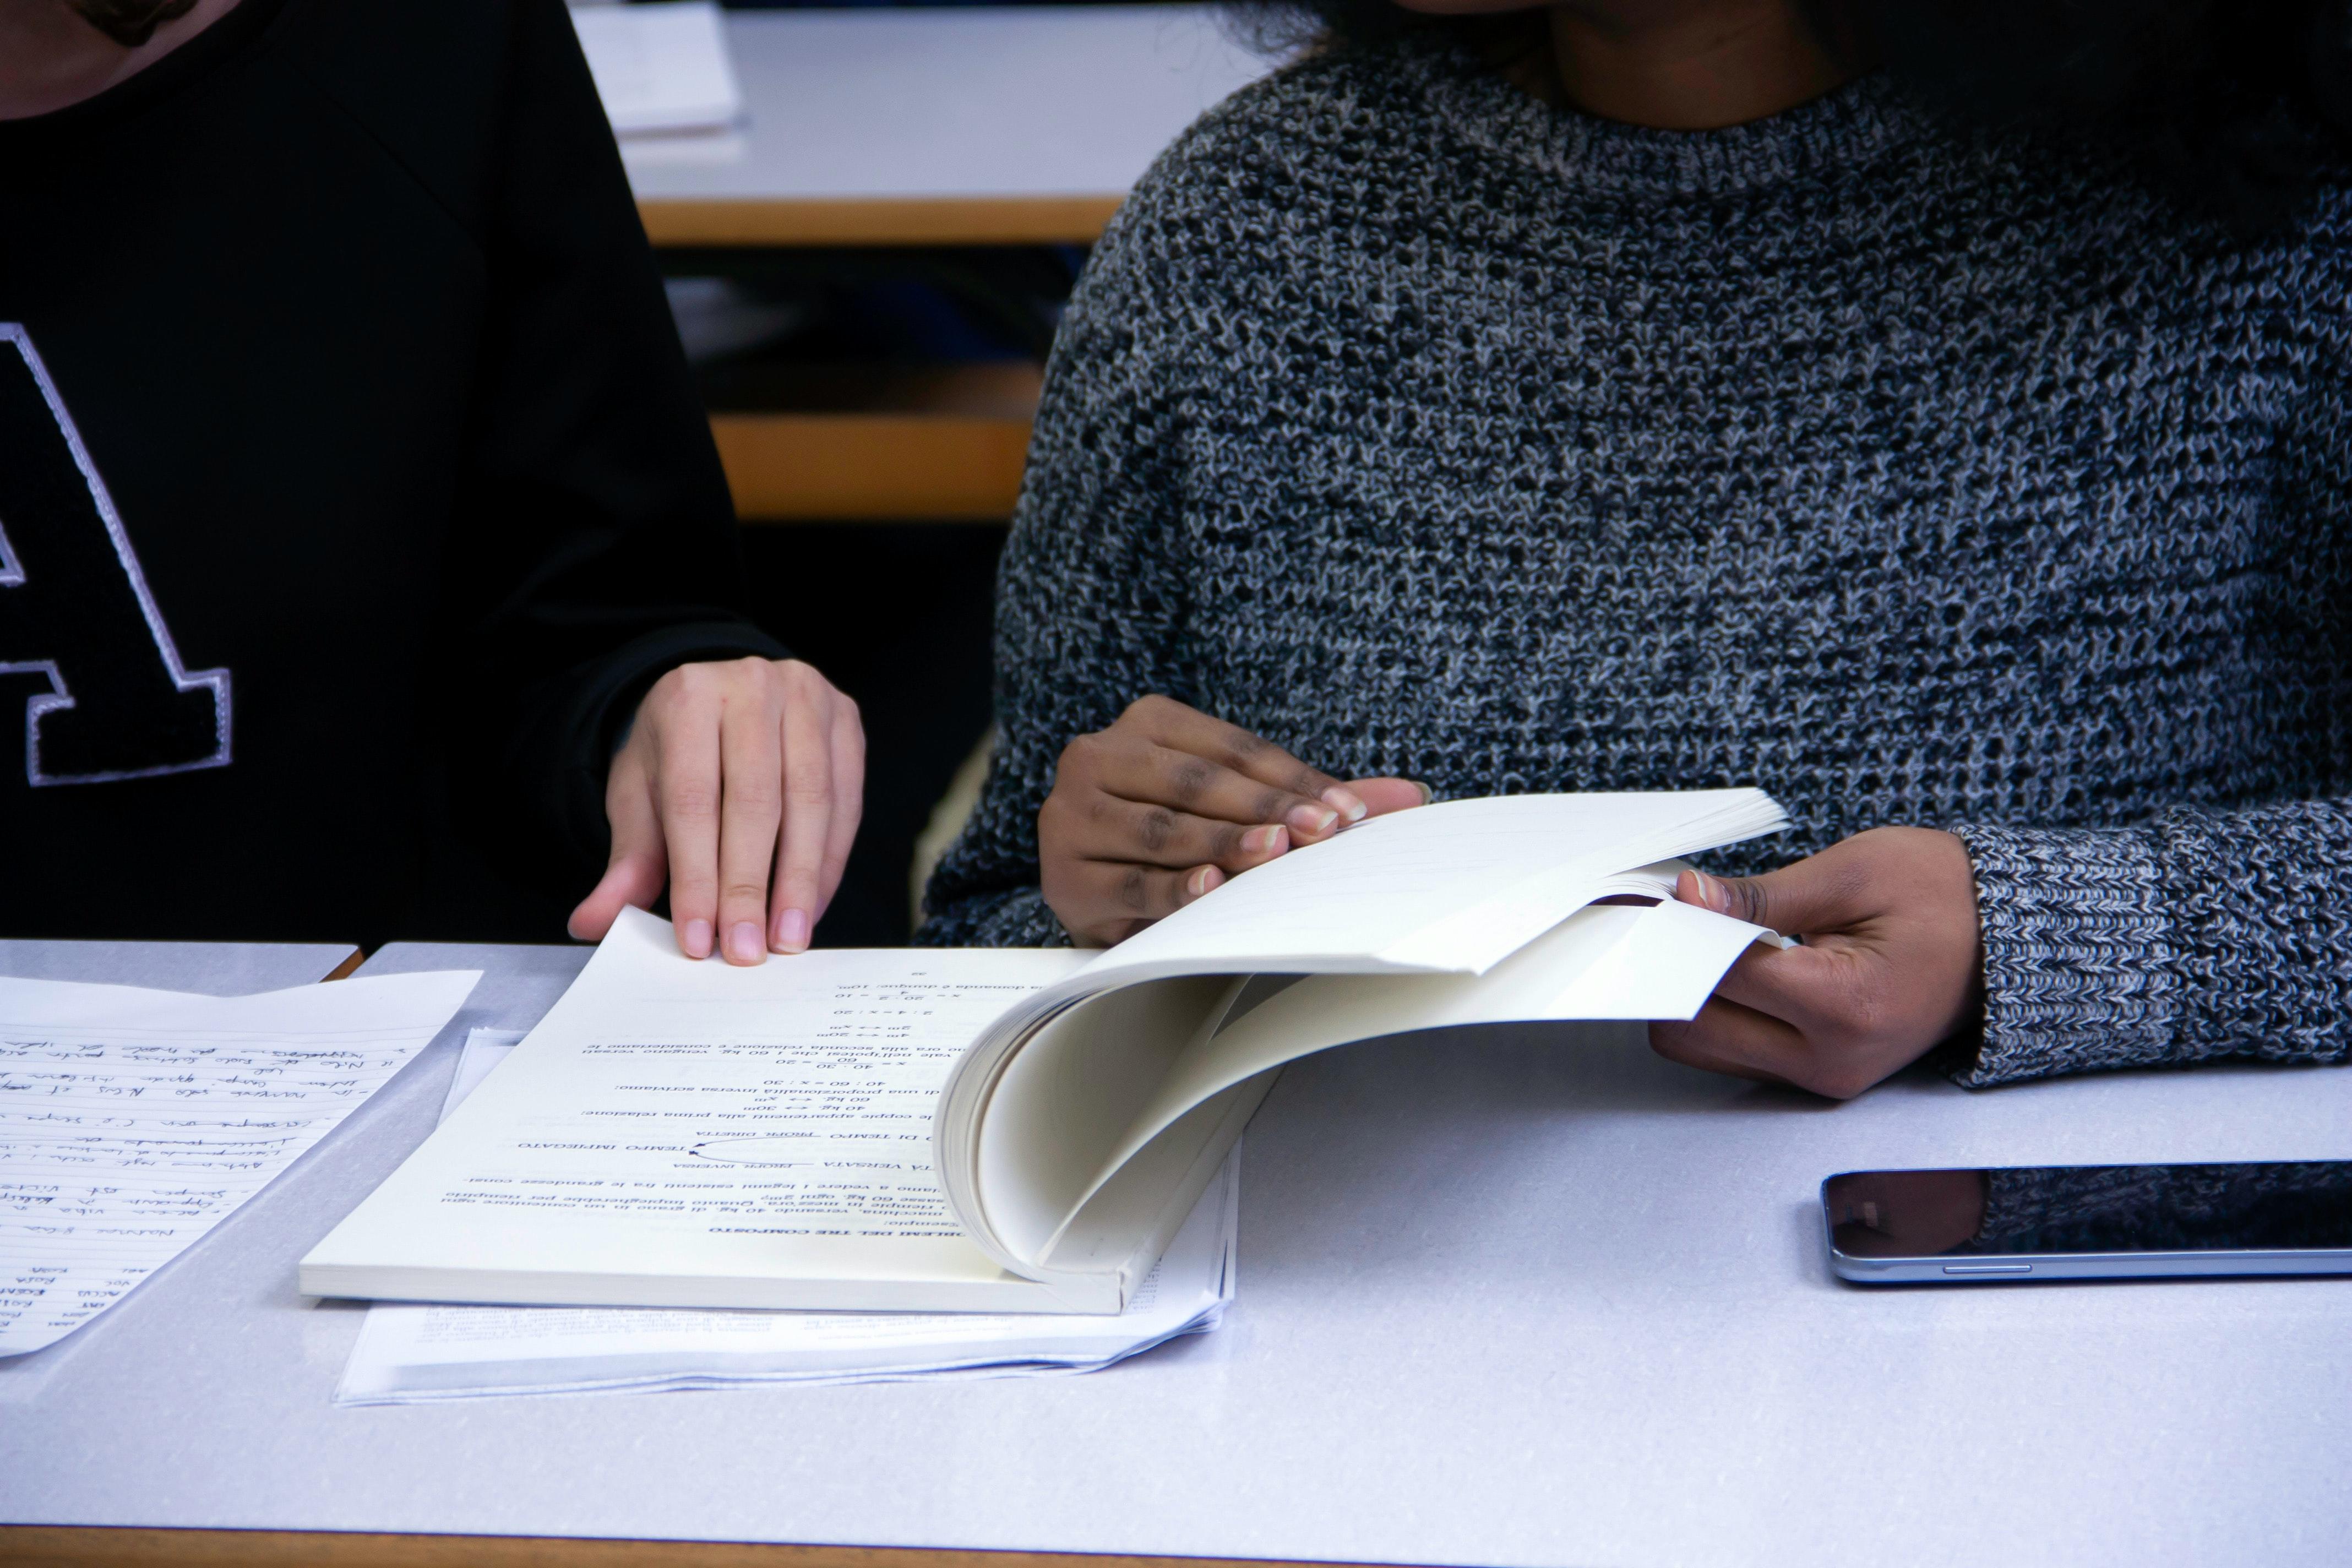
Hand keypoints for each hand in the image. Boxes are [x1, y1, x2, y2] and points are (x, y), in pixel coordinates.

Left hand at [567, 657, 863, 963]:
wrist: (724, 703)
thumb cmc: (680, 755)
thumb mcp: (642, 797)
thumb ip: (627, 861)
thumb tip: (591, 922)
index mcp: (688, 697)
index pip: (693, 799)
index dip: (697, 876)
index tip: (699, 939)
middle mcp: (752, 686)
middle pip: (755, 801)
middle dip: (749, 886)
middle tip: (745, 951)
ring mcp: (808, 698)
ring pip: (810, 802)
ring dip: (799, 881)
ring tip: (786, 940)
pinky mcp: (847, 722)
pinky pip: (846, 802)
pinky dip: (829, 862)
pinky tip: (810, 905)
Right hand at [1040, 694, 1426, 946]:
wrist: (1091, 882)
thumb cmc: (1177, 836)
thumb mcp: (1237, 806)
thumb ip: (1310, 798)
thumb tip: (1409, 797)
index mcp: (1146, 722)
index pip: (1229, 748)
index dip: (1291, 778)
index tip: (1347, 810)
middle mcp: (1098, 756)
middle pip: (1196, 782)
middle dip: (1266, 808)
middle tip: (1323, 831)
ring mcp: (1072, 815)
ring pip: (1162, 830)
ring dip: (1223, 843)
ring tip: (1275, 852)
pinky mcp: (1064, 875)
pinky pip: (1130, 882)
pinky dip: (1173, 888)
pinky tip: (1210, 888)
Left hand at [1648, 826, 1983, 1098]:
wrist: (2006, 941)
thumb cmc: (1946, 897)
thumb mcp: (1855, 872)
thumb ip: (1762, 895)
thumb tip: (1689, 898)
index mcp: (1844, 1007)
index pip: (1719, 977)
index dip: (1675, 931)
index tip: (1653, 897)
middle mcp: (1830, 1060)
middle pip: (1693, 1030)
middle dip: (1671, 970)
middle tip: (1670, 917)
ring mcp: (1824, 1078)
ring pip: (1704, 1049)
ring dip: (1689, 995)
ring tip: (1706, 938)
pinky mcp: (1818, 1077)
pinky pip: (1735, 1052)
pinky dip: (1718, 1011)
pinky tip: (1731, 964)